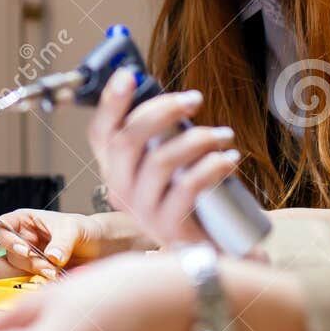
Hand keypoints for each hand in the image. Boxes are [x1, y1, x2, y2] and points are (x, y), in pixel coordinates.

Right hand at [0, 210, 101, 279]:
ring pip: (10, 275)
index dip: (7, 239)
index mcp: (24, 222)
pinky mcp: (34, 279)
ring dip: (30, 278)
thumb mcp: (75, 229)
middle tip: (49, 268)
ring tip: (54, 275)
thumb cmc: (84, 230)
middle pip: (5, 257)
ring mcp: (26, 263)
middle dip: (27, 265)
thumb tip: (52, 257)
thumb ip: (63, 241)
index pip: (0, 227)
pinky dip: (38, 288)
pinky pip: (25, 287)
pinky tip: (57, 283)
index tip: (26, 250)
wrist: (100, 250)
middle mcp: (20, 242)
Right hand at [88, 72, 243, 248]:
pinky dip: (211, 167)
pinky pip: (186, 188)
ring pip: (160, 161)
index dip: (110, 102)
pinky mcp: (169, 228)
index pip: (100, 134)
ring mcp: (142, 212)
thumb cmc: (196, 205)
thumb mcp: (172, 168)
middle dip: (162, 110)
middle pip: (128, 141)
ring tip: (223, 135)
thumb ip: (165, 140)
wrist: (216, 256)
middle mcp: (121, 191)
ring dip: (197, 139)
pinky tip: (230, 159)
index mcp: (116, 171)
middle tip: (195, 99)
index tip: (129, 74)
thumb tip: (176, 100)